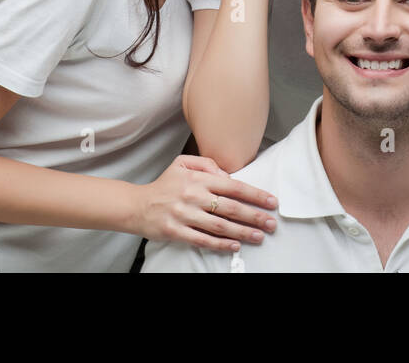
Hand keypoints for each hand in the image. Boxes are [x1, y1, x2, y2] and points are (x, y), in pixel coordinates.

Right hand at [136, 154, 278, 251]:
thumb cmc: (164, 184)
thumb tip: (228, 175)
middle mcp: (194, 196)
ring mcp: (185, 215)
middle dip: (255, 216)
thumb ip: (207, 164)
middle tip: (271, 222)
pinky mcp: (177, 232)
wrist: (137, 205)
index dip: (254, 194)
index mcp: (198, 178)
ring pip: (220, 226)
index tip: (271, 201)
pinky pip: (203, 240)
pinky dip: (221, 244)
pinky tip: (235, 245)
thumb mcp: (183, 163)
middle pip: (231, 207)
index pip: (233, 186)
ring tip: (259, 236)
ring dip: (243, 232)